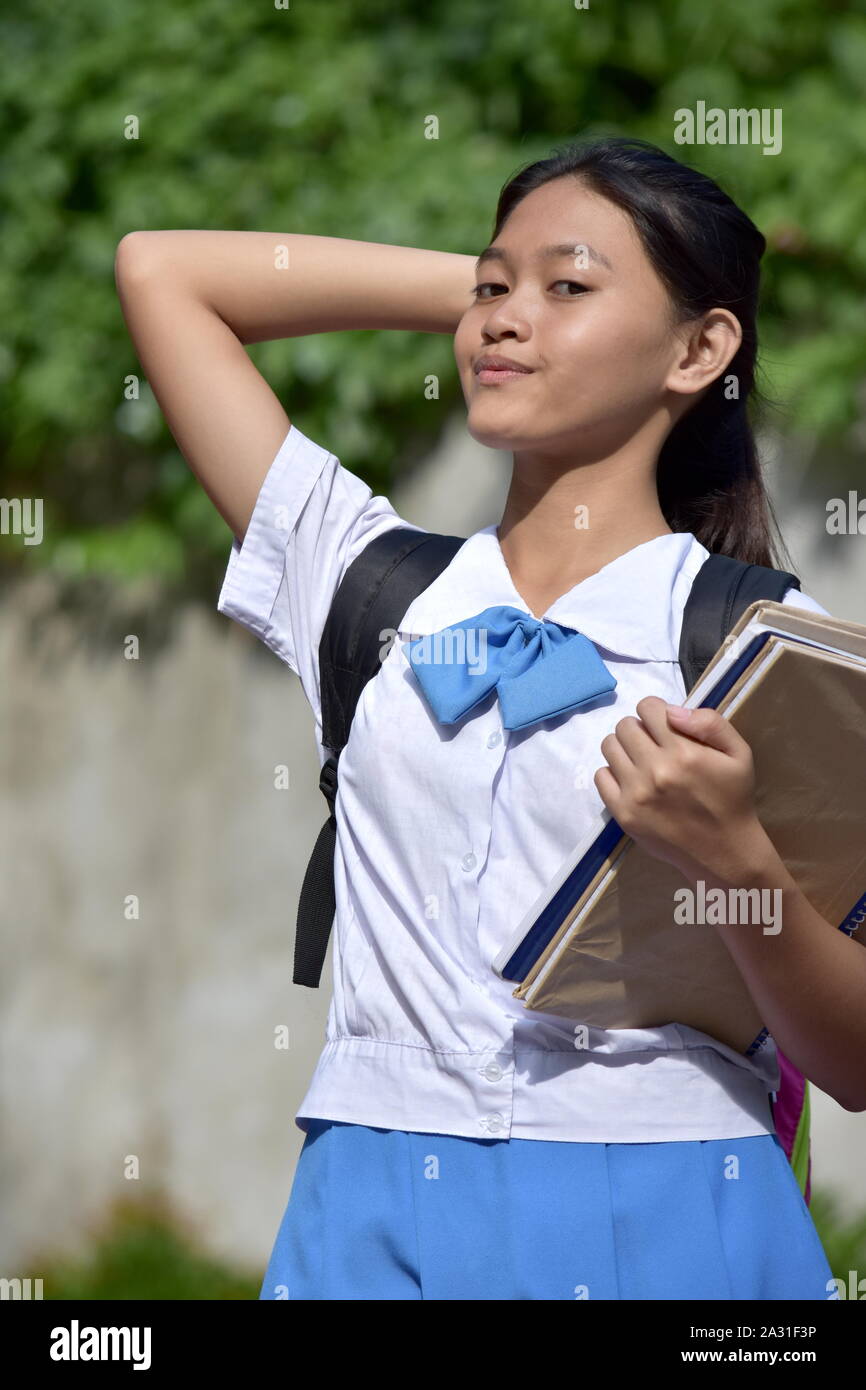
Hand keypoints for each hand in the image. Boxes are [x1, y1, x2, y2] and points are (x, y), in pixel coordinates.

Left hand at [593, 696, 763, 884]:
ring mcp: (635, 793)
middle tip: (653, 744)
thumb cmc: (732, 799)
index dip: (656, 711)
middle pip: (625, 726)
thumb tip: (672, 710)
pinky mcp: (622, 813)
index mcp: (683, 752)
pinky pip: (600, 776)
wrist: (723, 852)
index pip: (648, 708)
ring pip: (609, 747)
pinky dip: (613, 772)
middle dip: (639, 728)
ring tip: (641, 760)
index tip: (664, 725)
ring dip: (623, 748)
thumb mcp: (739, 754)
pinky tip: (631, 780)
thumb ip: (710, 723)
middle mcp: (655, 770)